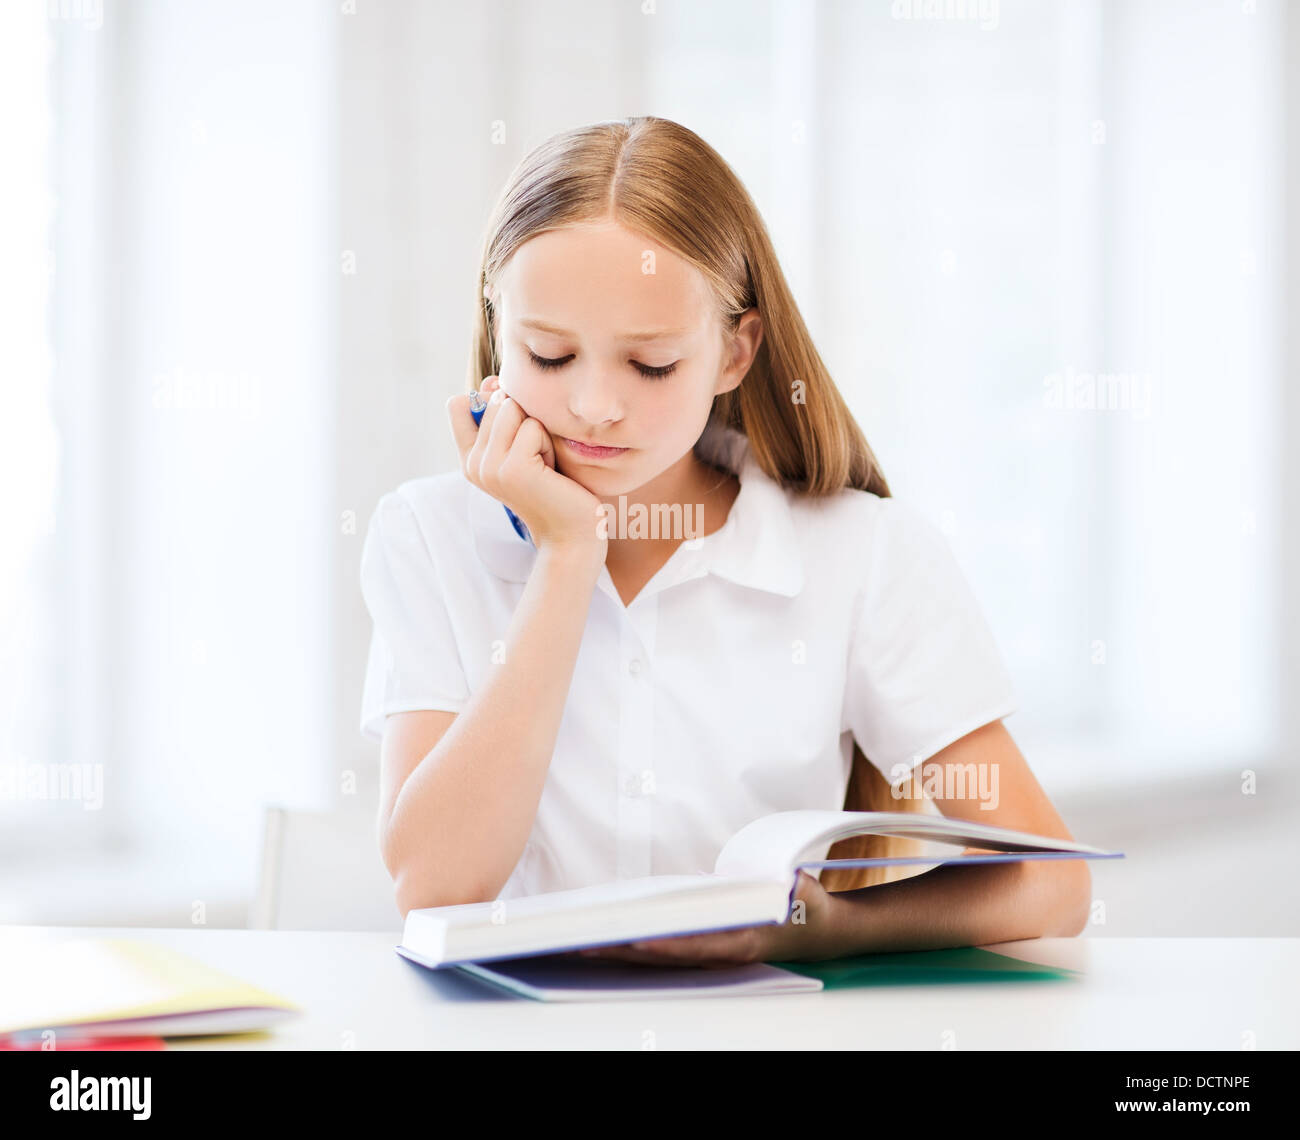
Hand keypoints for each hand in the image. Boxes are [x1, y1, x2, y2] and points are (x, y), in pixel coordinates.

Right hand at [447, 376, 607, 558]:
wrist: (571, 532)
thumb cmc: (555, 485)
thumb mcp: (524, 445)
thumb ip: (504, 415)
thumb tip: (491, 383)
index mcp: (470, 458)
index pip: (459, 404)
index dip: (489, 398)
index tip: (516, 422)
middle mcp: (473, 464)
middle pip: (496, 401)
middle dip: (526, 419)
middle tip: (536, 456)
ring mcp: (489, 467)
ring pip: (512, 409)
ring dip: (537, 430)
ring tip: (543, 462)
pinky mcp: (512, 469)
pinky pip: (532, 426)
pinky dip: (548, 443)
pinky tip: (551, 471)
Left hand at [573, 871, 836, 967]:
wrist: (822, 933)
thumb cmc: (812, 909)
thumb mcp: (809, 895)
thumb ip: (798, 891)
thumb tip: (791, 883)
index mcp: (745, 943)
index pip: (699, 946)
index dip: (667, 945)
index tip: (635, 941)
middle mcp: (721, 955)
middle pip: (665, 957)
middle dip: (623, 950)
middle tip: (579, 941)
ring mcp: (709, 955)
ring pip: (657, 957)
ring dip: (619, 950)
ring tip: (576, 941)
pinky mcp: (702, 948)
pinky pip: (662, 949)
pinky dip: (634, 944)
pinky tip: (605, 935)